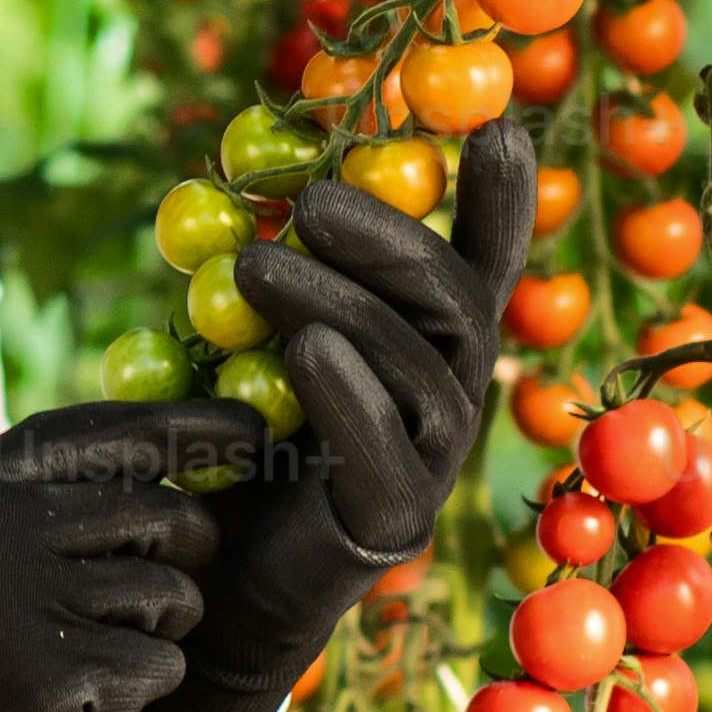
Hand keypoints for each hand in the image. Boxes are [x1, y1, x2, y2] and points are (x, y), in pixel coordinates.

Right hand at [0, 400, 254, 711]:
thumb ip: (30, 501)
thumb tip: (154, 466)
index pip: (110, 432)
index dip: (191, 428)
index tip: (250, 431)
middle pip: (163, 515)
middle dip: (186, 556)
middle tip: (160, 593)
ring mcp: (24, 603)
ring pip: (170, 596)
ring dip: (152, 635)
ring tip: (83, 662)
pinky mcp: (48, 681)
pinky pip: (154, 668)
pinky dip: (128, 692)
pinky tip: (64, 707)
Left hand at [142, 120, 539, 711]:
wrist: (209, 585)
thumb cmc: (232, 445)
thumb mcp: (250, 343)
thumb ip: (276, 278)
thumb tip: (256, 185)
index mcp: (424, 348)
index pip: (477, 265)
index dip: (500, 202)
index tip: (502, 126)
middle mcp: (445, 400)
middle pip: (455, 304)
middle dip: (392, 240)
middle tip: (313, 200)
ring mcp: (428, 464)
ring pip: (420, 369)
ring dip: (342, 305)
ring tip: (256, 266)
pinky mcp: (390, 523)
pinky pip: (388, 453)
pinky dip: (349, 394)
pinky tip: (303, 351)